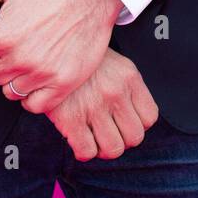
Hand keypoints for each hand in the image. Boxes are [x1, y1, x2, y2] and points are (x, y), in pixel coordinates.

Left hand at [0, 0, 123, 114]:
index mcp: (4, 35)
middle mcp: (21, 58)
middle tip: (12, 49)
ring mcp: (43, 73)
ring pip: (11, 92)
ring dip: (14, 79)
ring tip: (26, 62)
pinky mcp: (63, 83)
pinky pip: (35, 106)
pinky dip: (32, 97)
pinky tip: (37, 79)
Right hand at [48, 47, 158, 161]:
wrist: (48, 47)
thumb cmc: (80, 59)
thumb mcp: (112, 62)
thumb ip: (126, 86)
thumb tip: (133, 115)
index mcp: (128, 76)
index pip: (149, 117)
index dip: (137, 124)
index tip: (125, 123)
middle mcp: (115, 92)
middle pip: (134, 137)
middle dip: (121, 139)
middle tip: (108, 132)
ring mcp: (94, 105)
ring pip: (113, 149)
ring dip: (103, 148)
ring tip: (93, 137)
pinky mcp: (70, 117)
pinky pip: (87, 151)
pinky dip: (84, 150)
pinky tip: (78, 138)